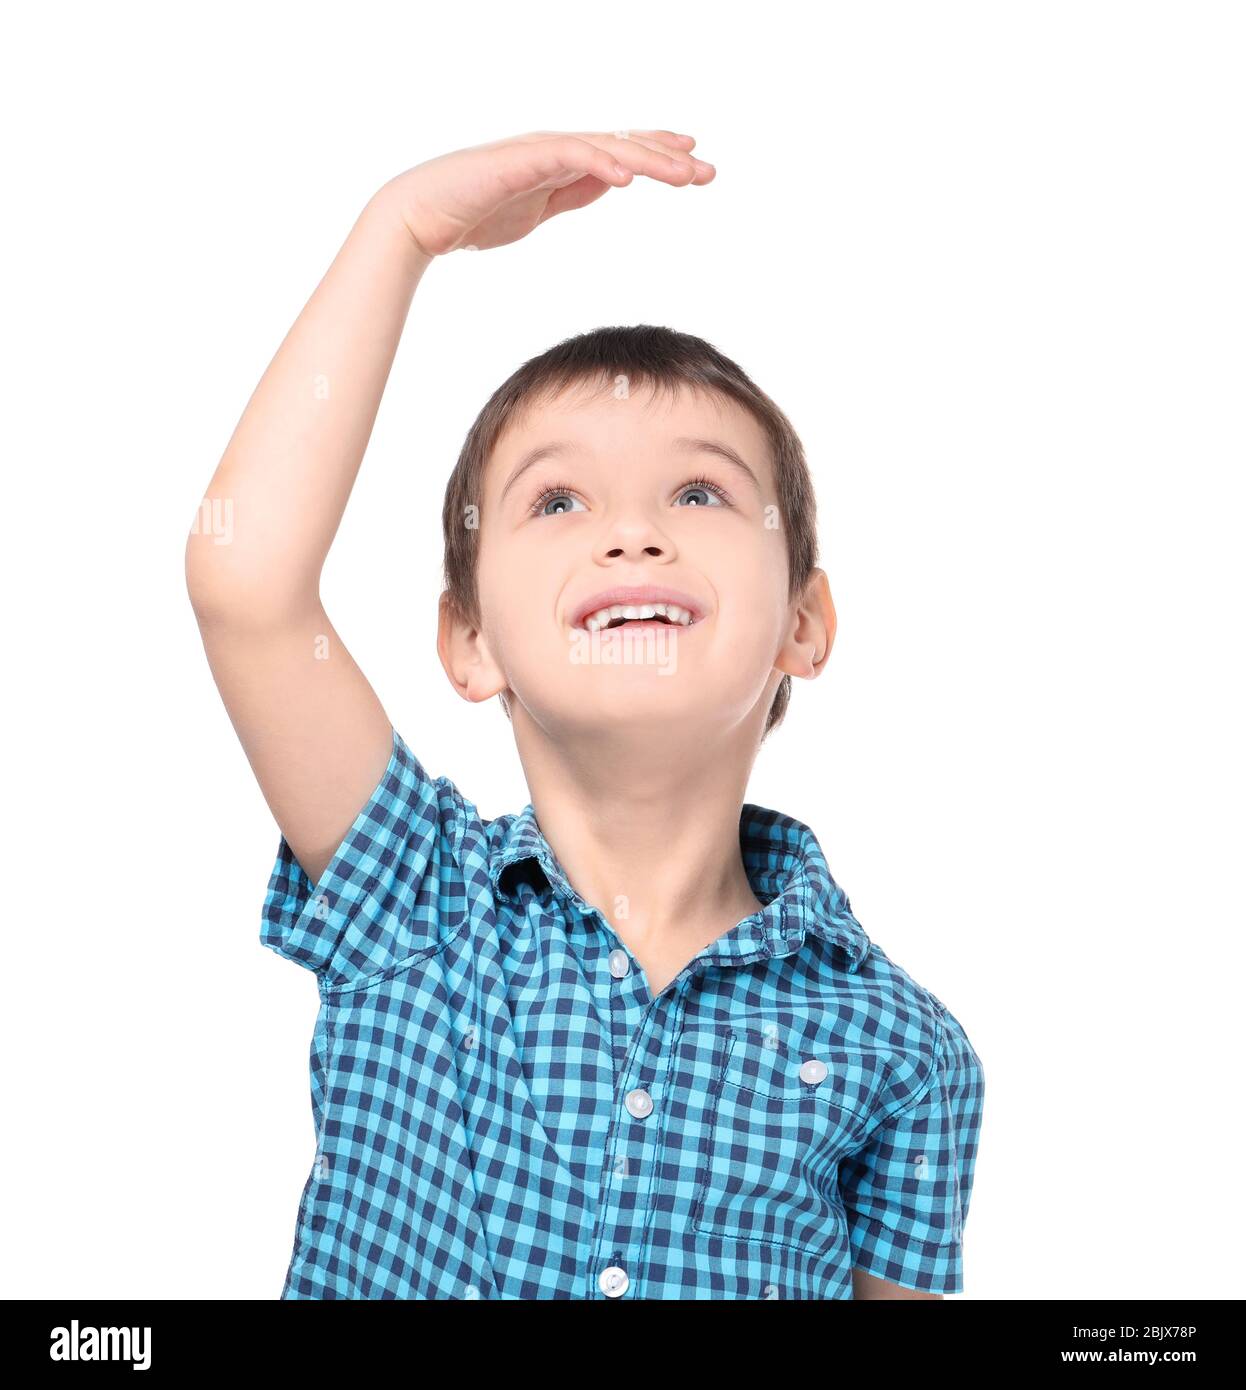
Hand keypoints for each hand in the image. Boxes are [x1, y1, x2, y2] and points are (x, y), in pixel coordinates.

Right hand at [377, 129, 714, 257]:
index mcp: (559, 163)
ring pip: (604, 147)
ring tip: (683, 173)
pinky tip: (627, 175)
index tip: (693, 166)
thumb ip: (572, 193)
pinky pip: (568, 156)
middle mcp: (553, 149)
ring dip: (646, 159)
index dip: (656, 156)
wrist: (418, 219)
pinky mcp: (519, 160)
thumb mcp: (537, 208)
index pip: (618, 154)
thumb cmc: (471, 215)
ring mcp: (536, 151)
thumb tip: (610, 181)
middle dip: (666, 157)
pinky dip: (600, 162)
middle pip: (621, 146)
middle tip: (708, 172)